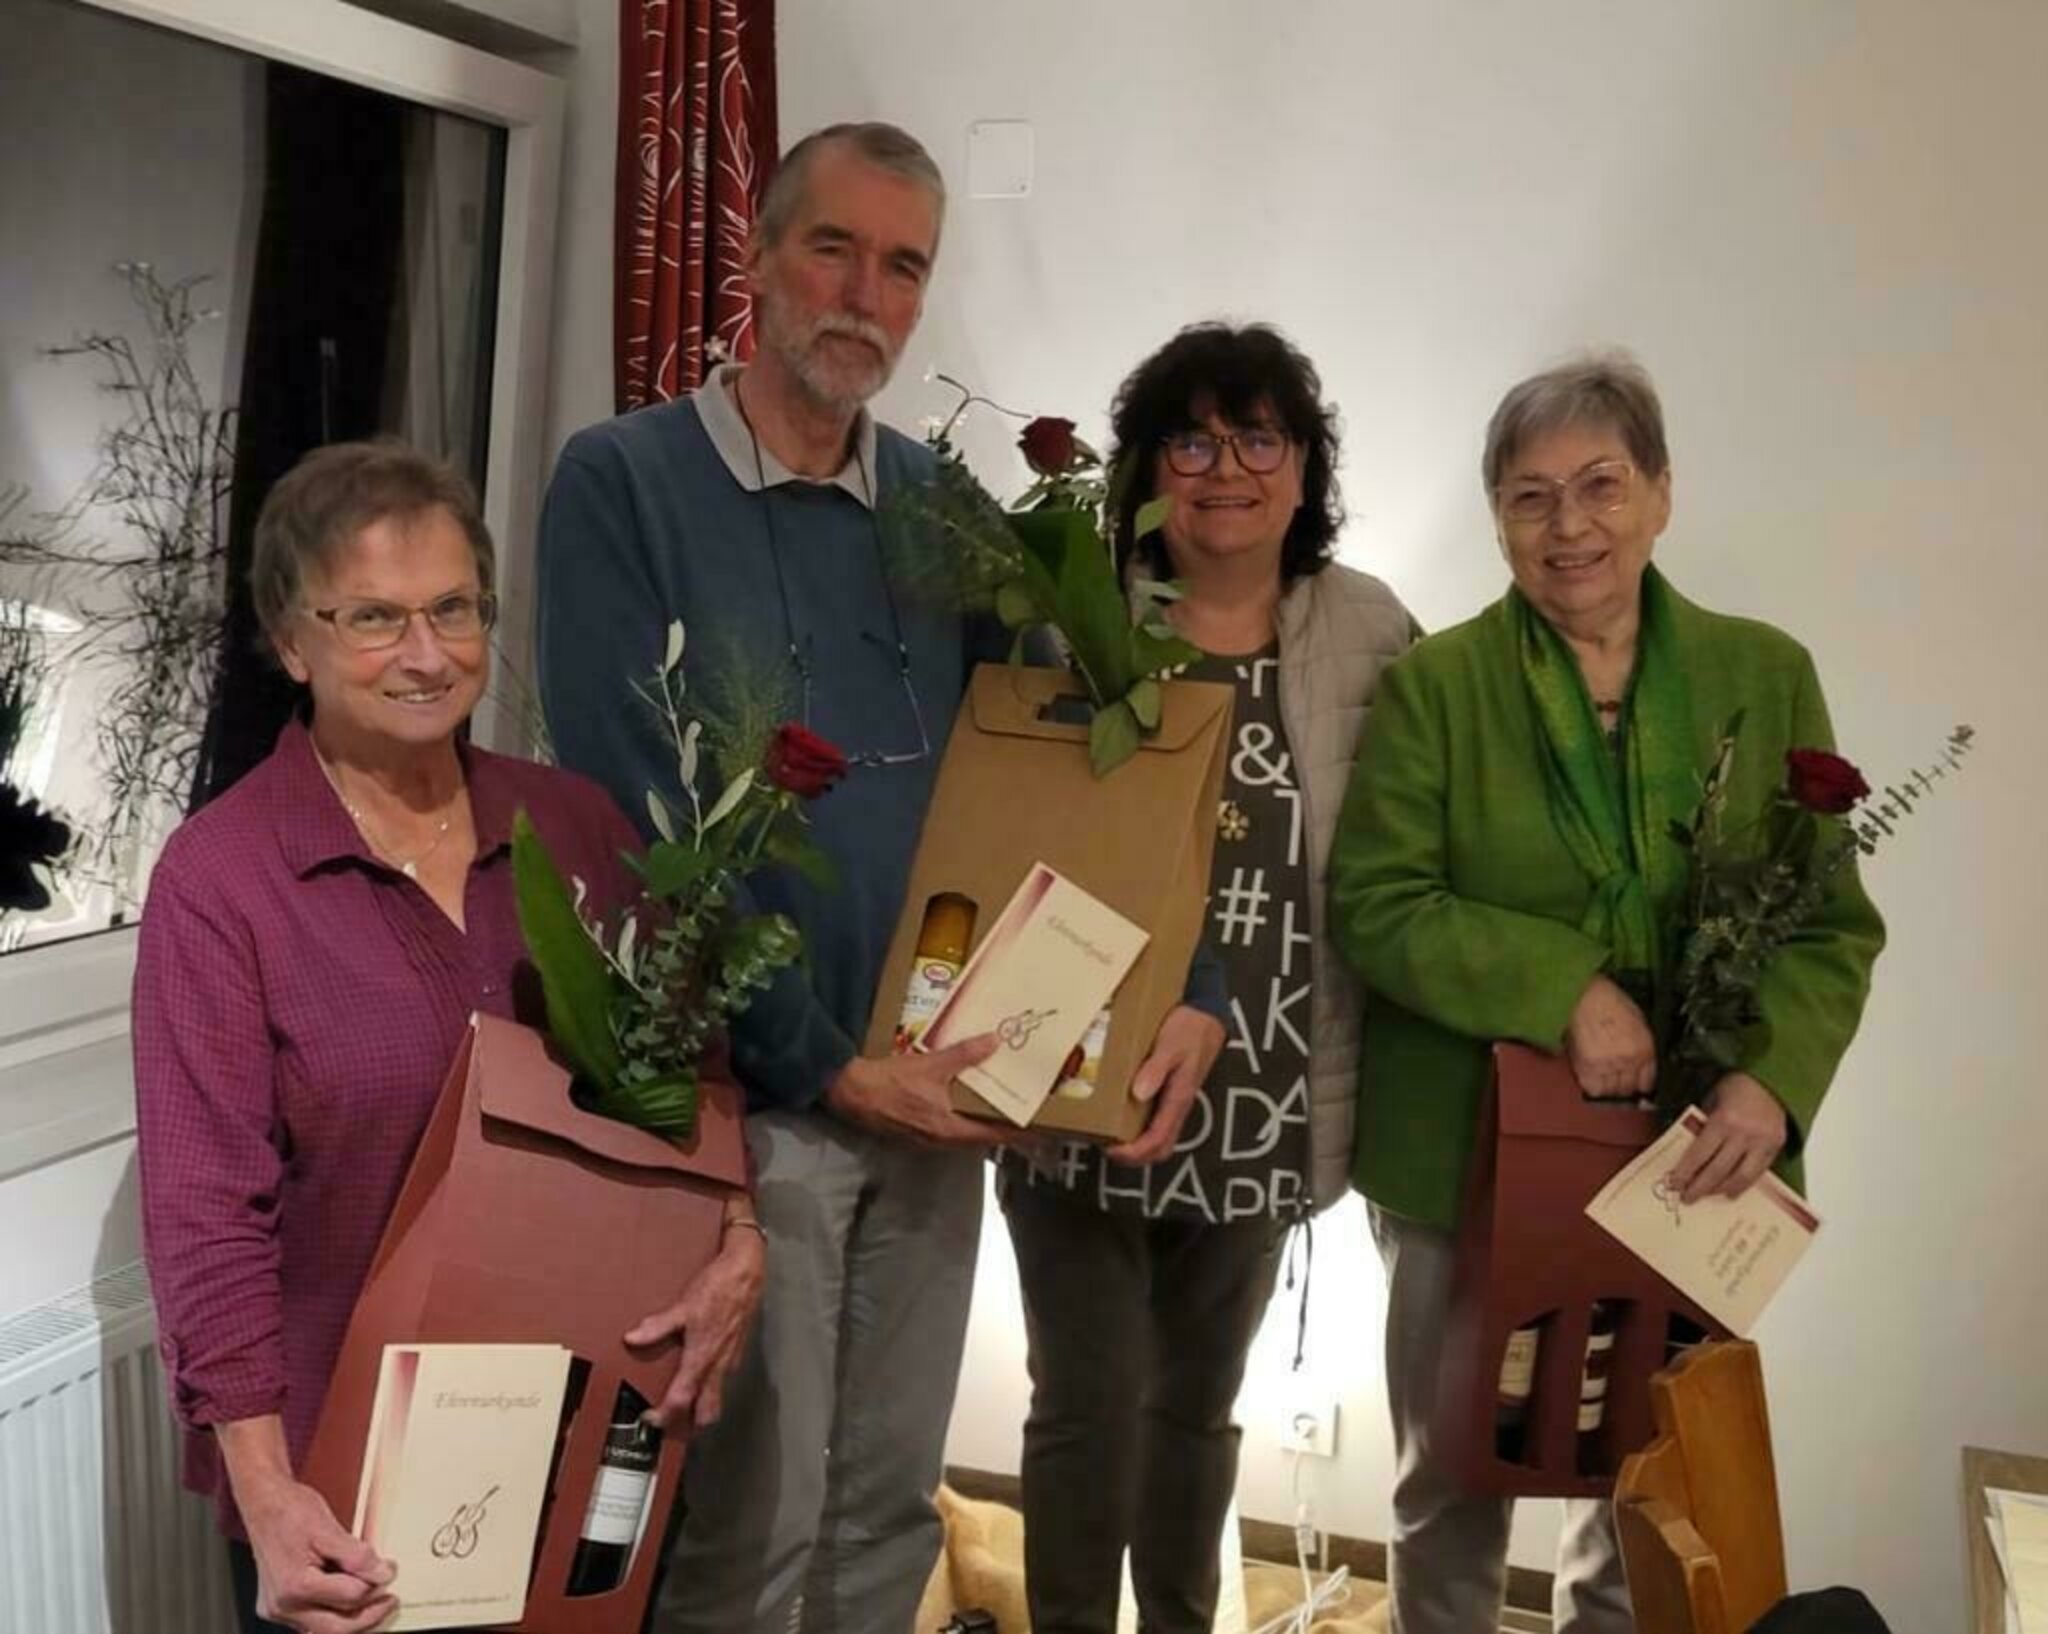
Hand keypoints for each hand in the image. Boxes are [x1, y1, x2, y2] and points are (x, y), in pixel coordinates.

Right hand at [239, 1472, 396, 1633]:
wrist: (263, 1504)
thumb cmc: (290, 1511)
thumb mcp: (329, 1528)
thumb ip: (357, 1556)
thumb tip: (381, 1574)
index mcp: (295, 1585)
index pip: (351, 1597)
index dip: (377, 1584)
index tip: (390, 1571)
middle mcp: (283, 1604)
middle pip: (337, 1627)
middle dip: (369, 1616)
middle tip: (390, 1602)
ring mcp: (277, 1609)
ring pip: (324, 1629)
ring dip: (352, 1620)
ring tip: (374, 1603)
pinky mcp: (278, 1607)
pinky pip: (311, 1622)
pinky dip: (333, 1615)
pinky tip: (349, 1603)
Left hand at [625, 1202, 766, 1436]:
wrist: (746, 1274)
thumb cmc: (715, 1289)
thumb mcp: (682, 1307)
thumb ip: (658, 1327)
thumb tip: (632, 1339)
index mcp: (702, 1358)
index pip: (682, 1399)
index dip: (665, 1415)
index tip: (650, 1420)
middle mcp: (719, 1366)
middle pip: (708, 1413)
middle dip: (691, 1423)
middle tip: (670, 1421)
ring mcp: (731, 1361)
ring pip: (717, 1397)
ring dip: (701, 1406)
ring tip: (682, 1400)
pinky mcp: (737, 1353)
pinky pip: (723, 1380)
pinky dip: (710, 1387)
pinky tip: (699, 1373)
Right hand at [823, 1035, 1018, 1146]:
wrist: (851, 1093)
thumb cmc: (892, 1082)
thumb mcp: (932, 1064)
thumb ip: (964, 1054)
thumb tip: (994, 1042)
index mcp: (950, 1130)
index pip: (993, 1136)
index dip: (1017, 1133)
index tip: (1038, 1131)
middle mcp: (941, 1141)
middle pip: (980, 1137)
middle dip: (1000, 1127)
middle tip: (1021, 1114)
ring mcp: (926, 1139)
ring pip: (962, 1134)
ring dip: (979, 1123)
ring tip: (996, 1108)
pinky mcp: (914, 1132)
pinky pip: (946, 1128)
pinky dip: (960, 1119)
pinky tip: (962, 1104)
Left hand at [1105, 1005, 1226, 1165]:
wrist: (1207, 1014)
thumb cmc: (1189, 1029)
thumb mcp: (1170, 1045)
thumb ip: (1156, 1069)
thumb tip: (1138, 1095)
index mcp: (1179, 1098)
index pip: (1158, 1140)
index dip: (1134, 1153)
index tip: (1111, 1149)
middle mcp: (1178, 1105)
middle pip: (1160, 1147)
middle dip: (1134, 1156)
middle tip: (1107, 1146)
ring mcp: (1176, 1100)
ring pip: (1158, 1136)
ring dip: (1136, 1144)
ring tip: (1110, 1135)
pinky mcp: (1172, 1092)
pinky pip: (1156, 1121)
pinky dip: (1138, 1127)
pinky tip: (1120, 1114)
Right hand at [1564, 975, 1656, 1099]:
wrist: (1586, 994)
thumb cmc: (1610, 1002)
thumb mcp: (1638, 1024)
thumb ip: (1640, 1047)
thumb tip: (1639, 1067)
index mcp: (1645, 1050)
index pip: (1647, 1082)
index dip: (1639, 1084)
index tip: (1635, 1084)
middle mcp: (1629, 1060)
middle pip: (1628, 1088)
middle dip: (1623, 1085)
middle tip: (1615, 1078)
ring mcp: (1608, 1065)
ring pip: (1611, 1091)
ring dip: (1607, 1087)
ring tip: (1602, 1076)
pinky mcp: (1587, 1066)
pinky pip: (1593, 1089)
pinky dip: (1592, 1087)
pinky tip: (1591, 1077)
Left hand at [1665, 1071, 1787, 1201]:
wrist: (1771, 1078)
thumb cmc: (1736, 1085)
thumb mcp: (1712, 1099)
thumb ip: (1702, 1124)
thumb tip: (1687, 1151)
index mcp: (1724, 1120)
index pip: (1700, 1154)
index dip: (1685, 1172)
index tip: (1674, 1184)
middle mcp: (1745, 1134)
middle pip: (1718, 1170)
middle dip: (1700, 1187)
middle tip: (1686, 1197)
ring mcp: (1763, 1142)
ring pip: (1740, 1177)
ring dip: (1721, 1190)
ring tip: (1707, 1195)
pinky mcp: (1776, 1146)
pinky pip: (1758, 1173)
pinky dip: (1743, 1184)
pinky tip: (1731, 1190)